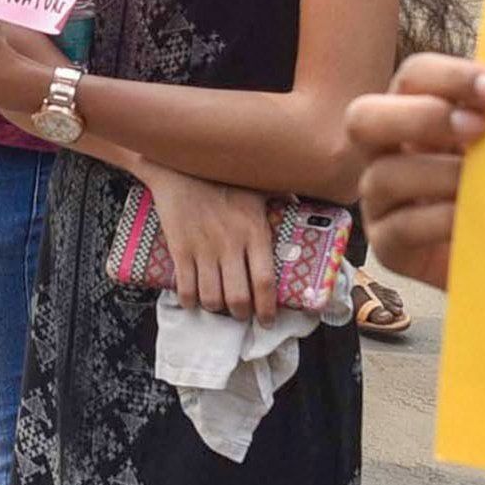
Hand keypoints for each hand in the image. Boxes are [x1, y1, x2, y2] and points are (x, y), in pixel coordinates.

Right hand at [133, 162, 281, 320]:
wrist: (178, 165)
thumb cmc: (222, 174)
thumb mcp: (260, 186)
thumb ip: (282, 201)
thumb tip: (306, 211)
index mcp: (254, 231)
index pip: (265, 281)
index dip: (268, 308)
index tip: (268, 320)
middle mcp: (230, 245)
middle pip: (238, 297)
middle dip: (241, 314)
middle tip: (242, 314)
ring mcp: (203, 249)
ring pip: (212, 297)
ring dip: (216, 308)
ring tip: (219, 306)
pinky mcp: (179, 248)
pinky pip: (185, 287)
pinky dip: (190, 300)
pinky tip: (193, 300)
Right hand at [345, 52, 484, 289]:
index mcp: (415, 111)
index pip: (415, 77)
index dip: (453, 77)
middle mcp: (386, 150)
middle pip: (364, 116)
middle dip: (421, 118)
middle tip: (479, 130)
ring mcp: (380, 201)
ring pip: (382, 176)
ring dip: (437, 173)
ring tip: (482, 183)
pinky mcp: (388, 246)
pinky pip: (400, 228)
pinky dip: (438, 219)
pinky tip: (471, 217)